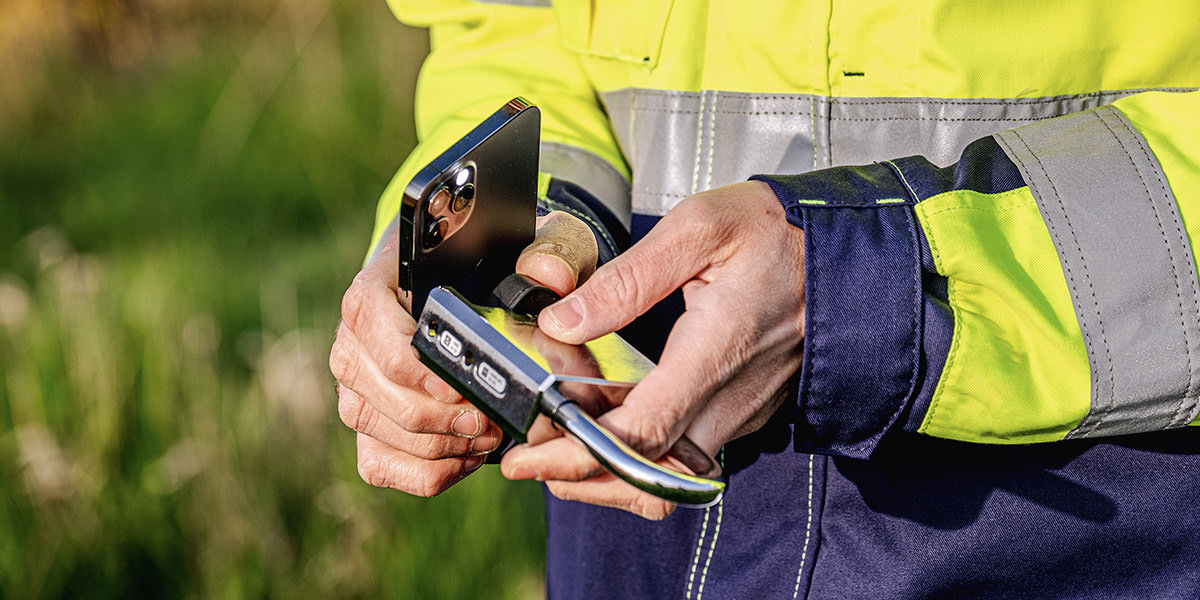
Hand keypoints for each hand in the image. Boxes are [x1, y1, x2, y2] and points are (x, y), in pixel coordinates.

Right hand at [330, 211, 597, 495]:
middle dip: (440, 417)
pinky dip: (428, 471)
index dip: (410, 361)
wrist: (481, 295)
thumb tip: (550, 276)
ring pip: (378, 431)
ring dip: (441, 446)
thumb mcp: (536, 247)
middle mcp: (356, 334)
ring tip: (486, 436)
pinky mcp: (368, 424)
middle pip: (376, 389)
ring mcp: (356, 384)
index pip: (368, 318)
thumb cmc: (499, 270)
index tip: (458, 386)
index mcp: (383, 280)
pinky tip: (466, 454)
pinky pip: (381, 465)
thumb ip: (550, 254)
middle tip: (489, 420)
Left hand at [500, 181, 804, 518]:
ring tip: (563, 406)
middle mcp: (730, 400)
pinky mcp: (740, 411)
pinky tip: (603, 397)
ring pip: (662, 470)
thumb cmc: (783, 234)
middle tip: (534, 433)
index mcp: (716, 354)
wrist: (851, 253)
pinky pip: (681, 447)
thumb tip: (563, 319)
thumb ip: (626, 278)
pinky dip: (634, 438)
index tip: (528, 456)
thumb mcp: (700, 228)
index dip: (576, 454)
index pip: (640, 436)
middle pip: (646, 476)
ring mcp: (739, 413)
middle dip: (578, 468)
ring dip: (604, 455)